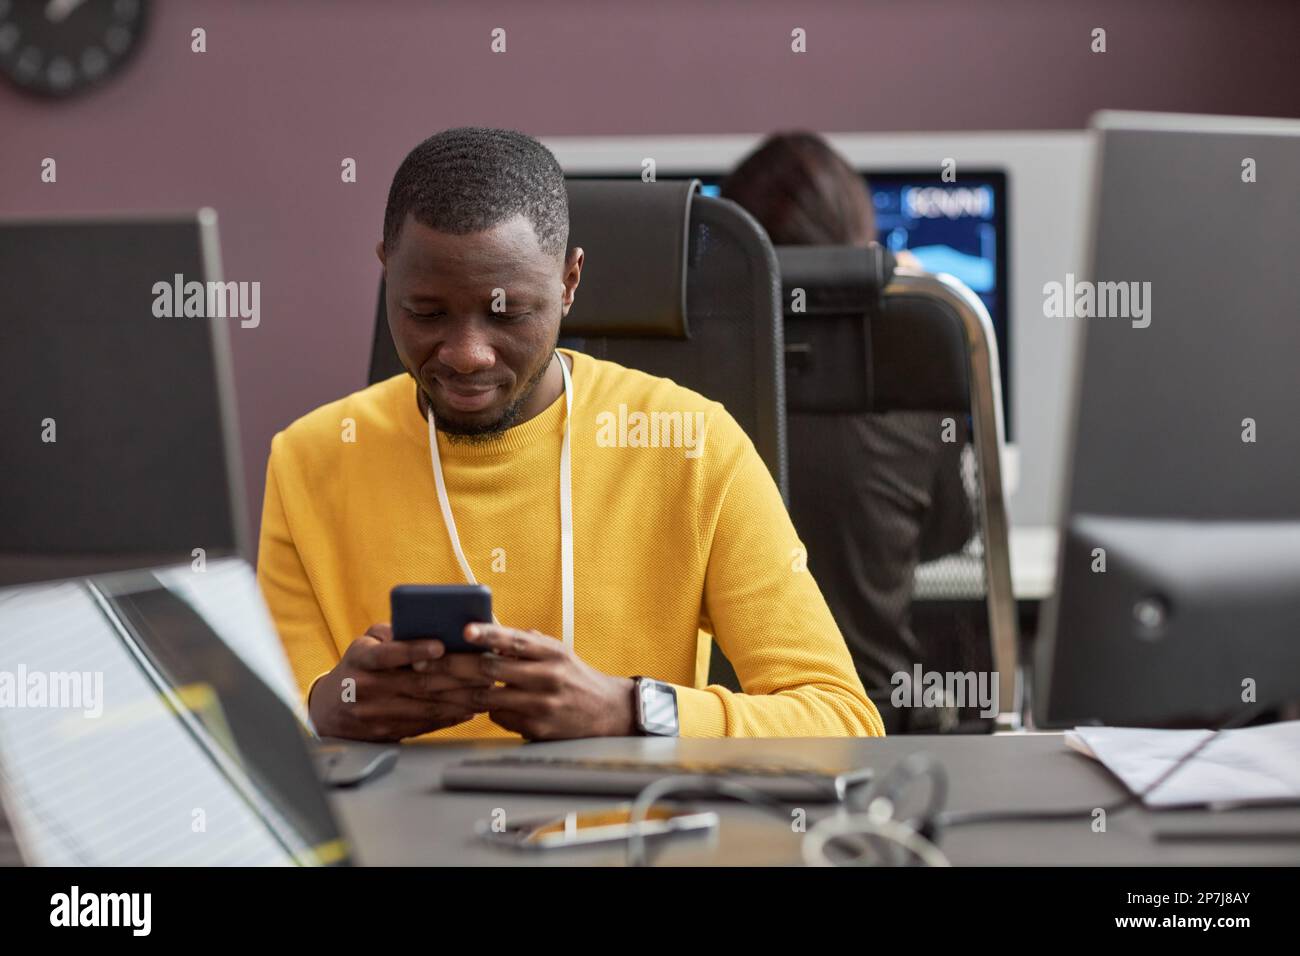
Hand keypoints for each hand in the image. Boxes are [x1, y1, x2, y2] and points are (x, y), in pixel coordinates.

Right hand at [308, 623, 491, 741]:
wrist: (330, 711)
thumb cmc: (357, 668)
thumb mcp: (365, 643)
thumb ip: (392, 633)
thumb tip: (427, 626)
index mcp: (361, 660)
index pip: (388, 654)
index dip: (414, 649)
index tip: (440, 645)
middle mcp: (367, 688)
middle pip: (418, 683)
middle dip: (457, 675)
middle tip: (485, 667)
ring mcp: (378, 714)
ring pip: (427, 706)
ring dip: (461, 699)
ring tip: (486, 689)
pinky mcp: (389, 733)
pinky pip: (426, 724)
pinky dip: (451, 716)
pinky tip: (471, 708)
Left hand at [434, 624, 636, 739]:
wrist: (607, 711)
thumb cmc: (572, 676)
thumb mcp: (555, 651)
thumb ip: (523, 642)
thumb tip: (484, 627)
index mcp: (551, 653)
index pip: (516, 640)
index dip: (489, 633)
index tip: (465, 629)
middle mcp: (547, 677)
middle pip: (492, 669)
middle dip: (453, 665)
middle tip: (425, 663)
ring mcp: (542, 705)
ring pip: (487, 697)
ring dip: (455, 692)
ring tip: (430, 686)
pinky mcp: (537, 728)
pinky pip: (499, 717)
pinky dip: (482, 710)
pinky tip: (464, 705)